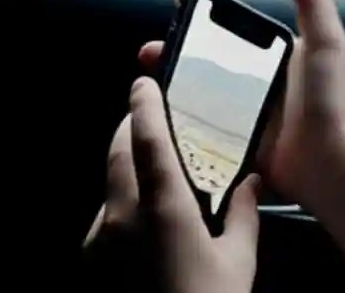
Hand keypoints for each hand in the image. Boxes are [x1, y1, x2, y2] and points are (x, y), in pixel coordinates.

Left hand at [83, 78, 260, 292]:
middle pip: (117, 154)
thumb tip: (250, 183)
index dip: (144, 104)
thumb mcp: (238, 260)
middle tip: (149, 114)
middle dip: (129, 127)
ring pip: (109, 186)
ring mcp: (101, 241)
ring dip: (127, 166)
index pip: (145, 138)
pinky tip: (147, 217)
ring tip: (156, 167)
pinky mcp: (94, 262)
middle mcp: (121, 216)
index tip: (144, 81)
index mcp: (160, 206)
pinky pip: (106, 217)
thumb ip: (243, 214)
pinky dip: (123, 203)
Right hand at [140, 0, 344, 209]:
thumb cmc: (330, 102)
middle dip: (174, 51)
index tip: (179, 2)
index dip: (203, 15)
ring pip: (194, 93)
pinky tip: (157, 116)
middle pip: (204, 60)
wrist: (330, 165)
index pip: (231, 28)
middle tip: (152, 51)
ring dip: (168, 85)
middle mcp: (256, 83)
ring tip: (146, 82)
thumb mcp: (324, 42)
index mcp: (274, 57)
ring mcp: (243, 115)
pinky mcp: (233, 144)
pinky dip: (177, 121)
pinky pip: (198, 129)